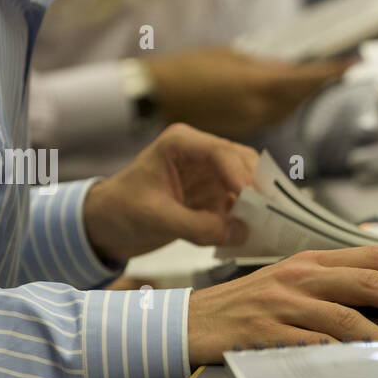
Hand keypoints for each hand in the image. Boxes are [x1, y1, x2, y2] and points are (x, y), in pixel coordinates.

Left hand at [83, 123, 257, 262]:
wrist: (105, 225)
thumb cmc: (121, 210)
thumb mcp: (156, 218)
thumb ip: (197, 227)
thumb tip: (241, 233)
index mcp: (180, 143)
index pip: (220, 152)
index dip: (241, 175)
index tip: (255, 201)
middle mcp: (200, 153)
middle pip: (242, 162)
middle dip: (257, 187)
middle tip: (272, 215)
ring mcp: (209, 174)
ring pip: (247, 182)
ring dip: (258, 203)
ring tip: (269, 226)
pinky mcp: (213, 195)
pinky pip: (241, 203)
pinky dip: (250, 216)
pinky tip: (256, 233)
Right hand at [145, 48, 354, 139]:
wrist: (156, 106)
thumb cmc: (189, 70)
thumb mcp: (230, 57)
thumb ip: (264, 66)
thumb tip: (291, 71)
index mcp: (256, 86)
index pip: (304, 79)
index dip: (330, 72)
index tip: (352, 63)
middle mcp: (257, 109)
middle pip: (299, 98)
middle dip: (317, 84)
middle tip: (338, 69)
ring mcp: (250, 124)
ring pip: (287, 111)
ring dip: (301, 98)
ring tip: (315, 80)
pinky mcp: (242, 133)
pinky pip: (271, 120)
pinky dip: (282, 108)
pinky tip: (284, 98)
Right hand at [187, 246, 377, 365]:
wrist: (186, 323)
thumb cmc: (239, 307)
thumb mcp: (287, 282)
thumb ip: (329, 283)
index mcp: (309, 260)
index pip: (373, 256)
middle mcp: (299, 276)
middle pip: (369, 279)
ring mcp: (282, 304)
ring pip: (347, 312)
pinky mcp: (266, 332)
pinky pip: (314, 342)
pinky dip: (345, 352)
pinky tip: (364, 360)